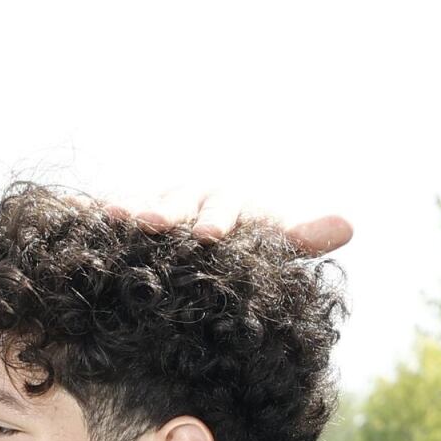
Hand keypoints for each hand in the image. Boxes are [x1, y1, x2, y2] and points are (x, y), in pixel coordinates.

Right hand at [98, 195, 356, 259]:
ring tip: (121, 217)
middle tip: (156, 223)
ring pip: (150, 199)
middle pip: (183, 199)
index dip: (219, 218)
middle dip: (170, 210)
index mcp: (231, 203)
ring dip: (134, 205)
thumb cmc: (249, 244)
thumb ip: (305, 236)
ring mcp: (163, 201)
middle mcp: (195, 196)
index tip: (211, 235)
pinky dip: (108, 208)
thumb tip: (349, 225)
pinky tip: (90, 214)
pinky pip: (122, 206)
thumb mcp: (277, 243)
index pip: (227, 207)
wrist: (211, 236)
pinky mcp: (136, 209)